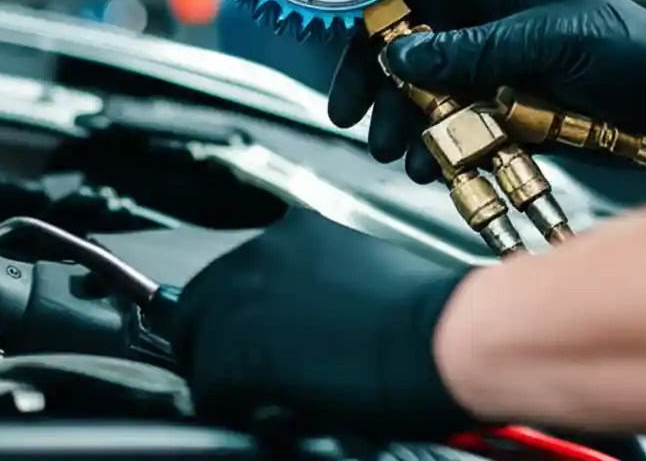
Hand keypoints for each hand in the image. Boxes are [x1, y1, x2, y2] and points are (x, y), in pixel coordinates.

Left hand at [170, 208, 474, 438]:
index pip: (237, 276)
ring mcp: (241, 301)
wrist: (448, 337)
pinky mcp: (236, 353)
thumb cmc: (432, 316)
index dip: (244, 317)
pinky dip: (233, 407)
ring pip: (198, 347)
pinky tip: (276, 412)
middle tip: (253, 378)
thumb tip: (310, 320)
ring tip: (270, 398)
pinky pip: (208, 389)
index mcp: (295, 233)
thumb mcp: (367, 275)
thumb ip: (323, 287)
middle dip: (220, 343)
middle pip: (198, 305)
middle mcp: (259, 255)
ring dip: (228, 376)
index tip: (258, 341)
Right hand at [328, 0, 645, 182]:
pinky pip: (464, 132)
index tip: (353, 74)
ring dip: (412, 129)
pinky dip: (445, 151)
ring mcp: (497, 75)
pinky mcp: (511, 116)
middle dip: (385, 96)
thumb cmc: (630, 47)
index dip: (374, 35)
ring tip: (406, 158)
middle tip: (370, 131)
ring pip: (432, 101)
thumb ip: (474, 49)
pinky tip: (436, 169)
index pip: (411, 3)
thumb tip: (402, 53)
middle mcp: (486, 32)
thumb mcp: (547, 41)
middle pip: (410, 59)